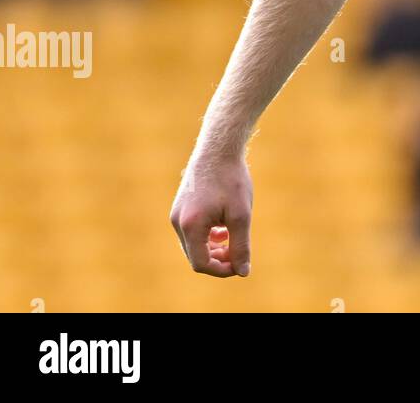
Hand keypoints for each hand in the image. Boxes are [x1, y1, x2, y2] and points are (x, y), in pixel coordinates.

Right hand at [169, 153, 253, 276]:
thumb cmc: (231, 179)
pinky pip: (192, 231)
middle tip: (239, 254)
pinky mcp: (180, 206)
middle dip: (217, 260)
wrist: (218, 148)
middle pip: (195, 256)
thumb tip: (243, 272)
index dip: (222, 269)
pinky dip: (207, 236)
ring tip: (232, 241)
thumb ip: (241, 245)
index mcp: (190, 226)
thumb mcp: (241, 214)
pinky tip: (223, 229)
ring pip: (193, 244)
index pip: (201, 264)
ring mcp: (176, 214)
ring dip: (212, 249)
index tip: (240, 264)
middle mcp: (177, 222)